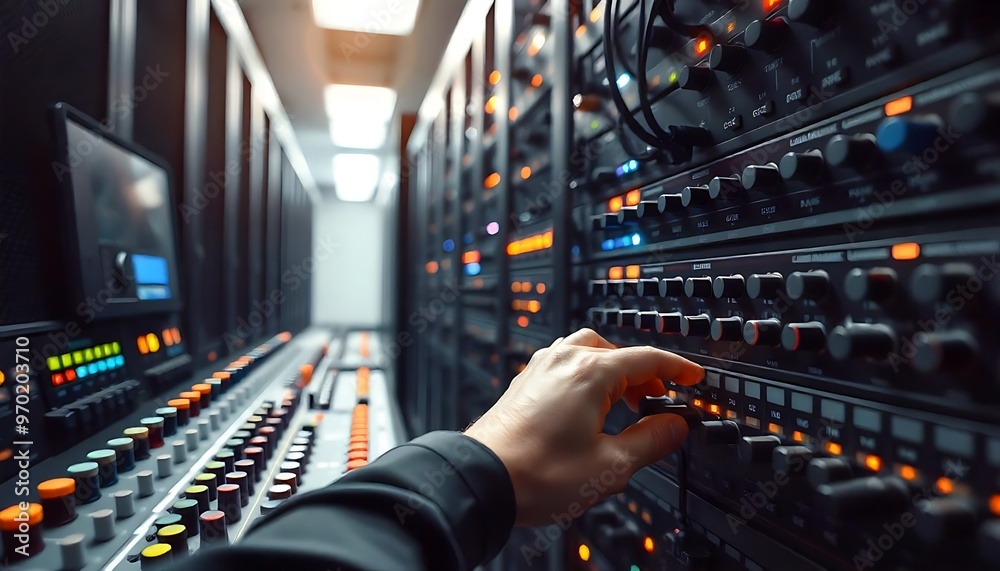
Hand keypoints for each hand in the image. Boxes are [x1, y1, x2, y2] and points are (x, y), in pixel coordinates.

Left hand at [464, 328, 703, 525]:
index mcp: (590, 373)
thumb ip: (651, 442)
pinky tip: (588, 405)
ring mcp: (539, 369)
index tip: (693, 376)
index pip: (648, 359)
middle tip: (657, 399)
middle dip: (643, 372)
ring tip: (623, 402)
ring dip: (612, 370)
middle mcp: (563, 361)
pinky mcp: (523, 383)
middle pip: (616, 351)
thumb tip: (675, 427)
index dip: (677, 368)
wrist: (481, 479)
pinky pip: (563, 363)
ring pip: (586, 351)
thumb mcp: (611, 466)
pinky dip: (586, 375)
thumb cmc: (537, 474)